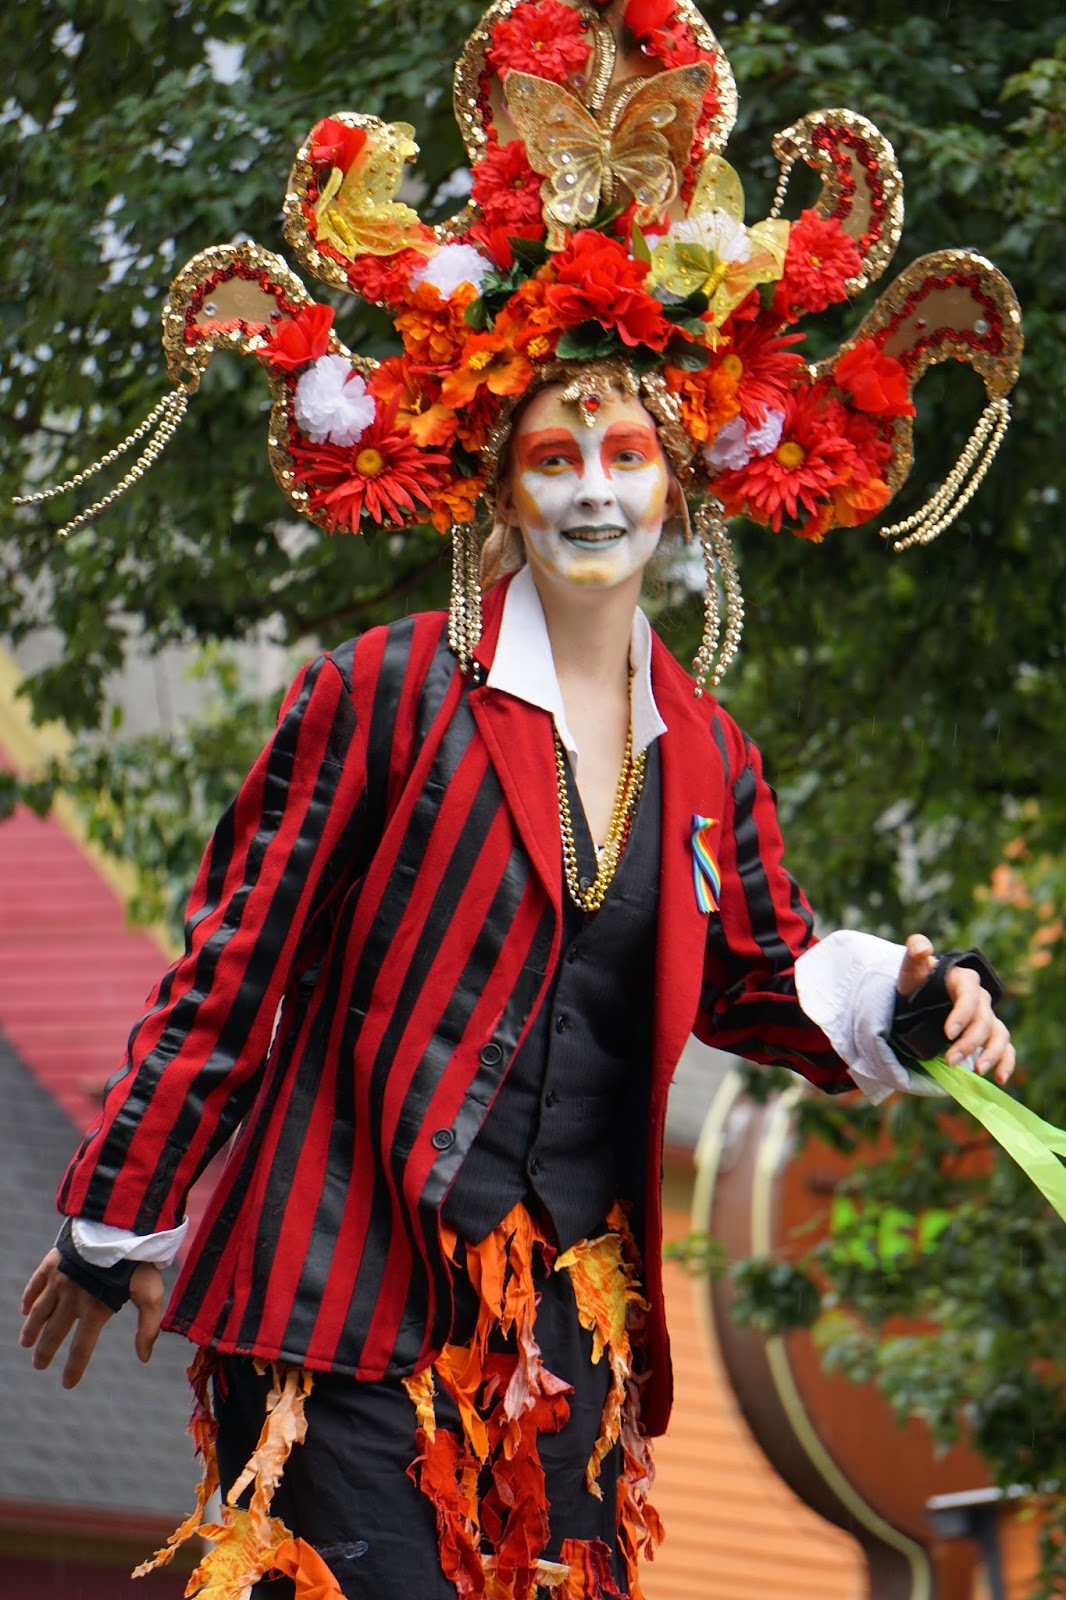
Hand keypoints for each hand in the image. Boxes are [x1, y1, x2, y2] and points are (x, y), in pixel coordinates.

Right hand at [19, 1248, 163, 1387]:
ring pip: (39, 1312)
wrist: (120, 1223)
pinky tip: (25, 1309)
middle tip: (39, 1365)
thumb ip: (148, 1327)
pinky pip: (36, 1284)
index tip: (66, 1384)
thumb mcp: (151, 1293)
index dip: (73, 1368)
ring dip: (32, 1330)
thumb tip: (144, 1358)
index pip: (81, 1348)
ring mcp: (60, 1280)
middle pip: (55, 1333)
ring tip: (26, 1344)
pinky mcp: (54, 1262)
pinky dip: (29, 1298)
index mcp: (95, 1309)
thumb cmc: (138, 1260)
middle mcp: (73, 1299)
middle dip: (46, 1352)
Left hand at [897, 933, 1015, 1085]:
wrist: (918, 999)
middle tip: (949, 1061)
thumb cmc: (916, 982)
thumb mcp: (911, 969)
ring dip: (992, 1054)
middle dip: (969, 1042)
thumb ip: (914, 954)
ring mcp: (986, 1017)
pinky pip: (1006, 1047)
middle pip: (983, 1020)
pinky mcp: (989, 1034)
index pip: (969, 995)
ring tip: (977, 1070)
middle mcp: (980, 998)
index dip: (962, 1014)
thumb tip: (922, 947)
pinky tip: (999, 1078)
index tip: (948, 1033)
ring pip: (999, 1034)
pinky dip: (1007, 1062)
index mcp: (963, 980)